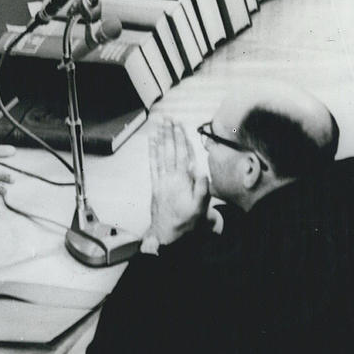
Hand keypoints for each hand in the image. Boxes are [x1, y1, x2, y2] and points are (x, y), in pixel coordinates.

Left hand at [142, 117, 209, 251]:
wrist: (167, 234)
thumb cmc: (186, 222)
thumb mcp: (200, 208)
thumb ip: (202, 189)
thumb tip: (202, 170)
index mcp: (182, 180)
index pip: (182, 154)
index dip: (180, 137)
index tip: (179, 125)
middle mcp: (170, 177)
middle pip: (169, 150)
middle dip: (169, 133)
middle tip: (167, 119)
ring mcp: (161, 180)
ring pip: (159, 155)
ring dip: (159, 139)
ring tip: (159, 125)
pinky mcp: (155, 185)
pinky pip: (152, 164)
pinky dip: (151, 152)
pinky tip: (151, 142)